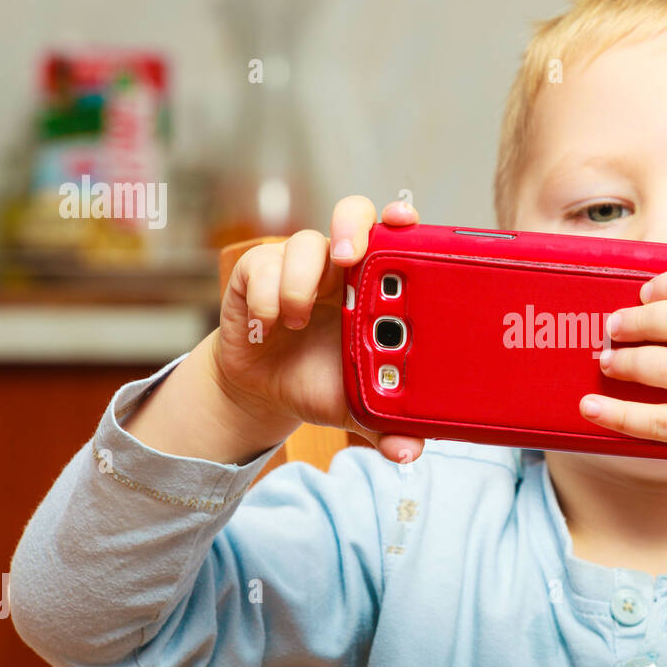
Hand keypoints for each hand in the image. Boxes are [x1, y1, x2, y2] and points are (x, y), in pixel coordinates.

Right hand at [210, 195, 427, 463]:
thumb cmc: (324, 383)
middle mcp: (341, 267)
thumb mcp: (359, 407)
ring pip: (303, 243)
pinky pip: (261, 265)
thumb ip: (388, 425)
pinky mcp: (257, 273)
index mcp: (376, 286)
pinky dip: (265, 296)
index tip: (406, 224)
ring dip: (300, 282)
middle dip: (352, 226)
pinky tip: (268, 327)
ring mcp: (299, 266)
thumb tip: (409, 453)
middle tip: (348, 258)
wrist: (268, 392)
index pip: (395, 238)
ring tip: (296, 322)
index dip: (401, 222)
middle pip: (352, 214)